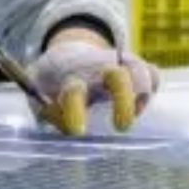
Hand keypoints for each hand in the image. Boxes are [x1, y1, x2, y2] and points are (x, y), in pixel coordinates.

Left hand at [29, 35, 159, 136]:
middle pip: (119, 77)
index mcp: (69, 79)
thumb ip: (46, 112)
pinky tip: (140, 103)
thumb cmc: (49, 84)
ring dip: (141, 95)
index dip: (75, 111)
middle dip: (124, 101)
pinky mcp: (134, 68)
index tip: (78, 131)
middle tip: (122, 127)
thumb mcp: (36, 94)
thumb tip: (66, 131)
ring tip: (135, 114)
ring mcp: (119, 66)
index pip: (74, 93)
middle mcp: (97, 70)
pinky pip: (152, 74)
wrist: (65, 57)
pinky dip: (151, 87)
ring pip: (141, 72)